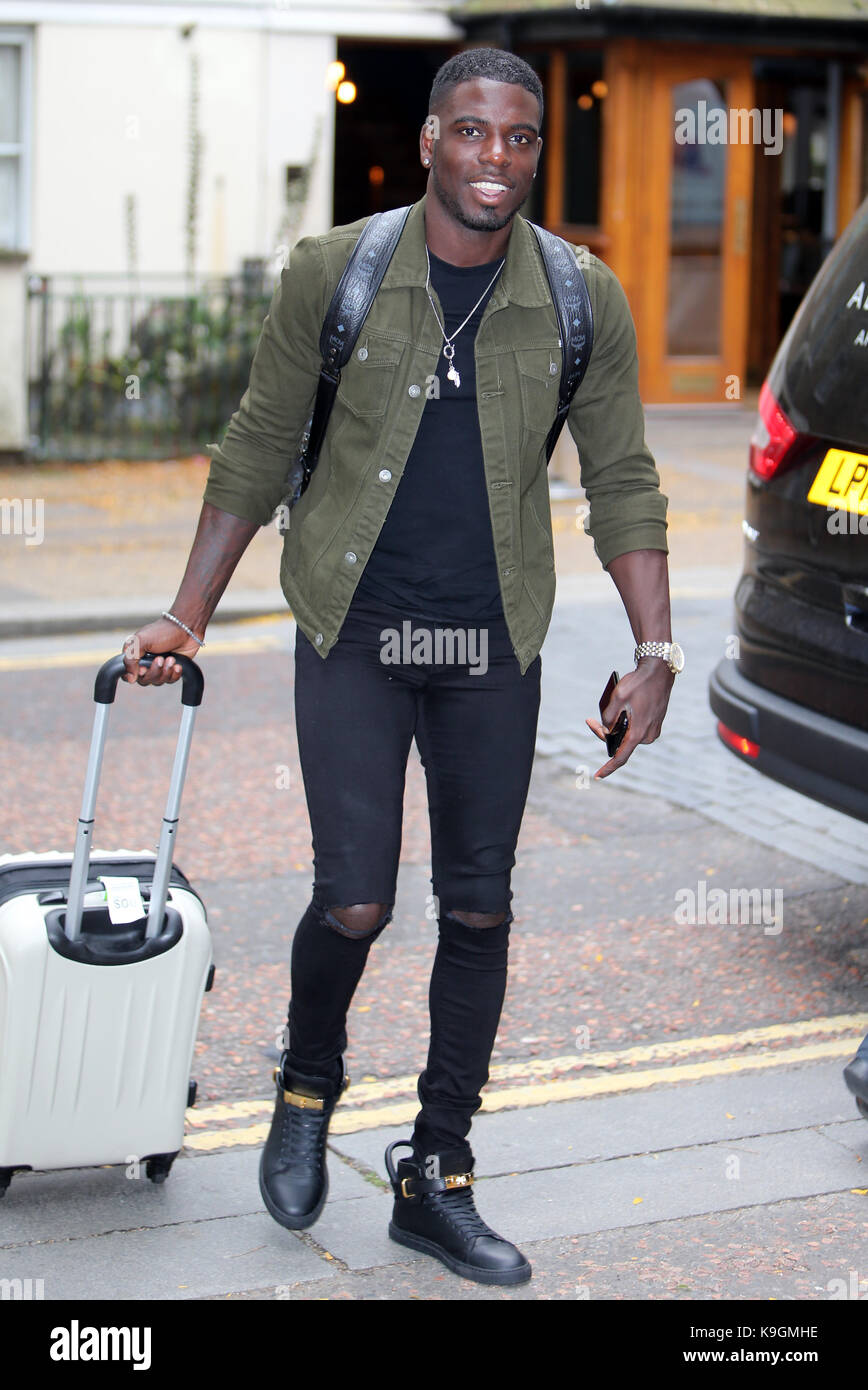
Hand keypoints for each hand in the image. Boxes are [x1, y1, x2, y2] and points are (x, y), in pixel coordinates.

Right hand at [121, 617, 201, 687]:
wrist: (186, 628)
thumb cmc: (163, 631)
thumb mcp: (141, 641)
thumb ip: (131, 659)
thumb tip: (130, 679)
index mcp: (135, 655)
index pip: (128, 675)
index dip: (136, 675)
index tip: (144, 668)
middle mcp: (145, 662)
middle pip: (144, 680)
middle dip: (154, 671)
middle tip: (161, 659)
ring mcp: (158, 667)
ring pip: (158, 681)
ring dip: (166, 671)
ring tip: (171, 659)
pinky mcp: (171, 669)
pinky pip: (170, 680)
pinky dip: (174, 674)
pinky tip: (178, 665)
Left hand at [585, 659, 673, 778]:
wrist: (659, 671)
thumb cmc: (638, 683)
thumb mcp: (618, 697)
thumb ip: (609, 717)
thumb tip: (607, 729)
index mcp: (638, 732)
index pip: (620, 757)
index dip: (608, 768)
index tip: (598, 776)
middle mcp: (647, 735)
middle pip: (620, 742)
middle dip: (605, 733)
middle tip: (590, 720)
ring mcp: (653, 730)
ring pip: (627, 735)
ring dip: (616, 727)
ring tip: (607, 711)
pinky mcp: (655, 724)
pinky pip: (635, 729)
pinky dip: (626, 723)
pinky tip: (621, 710)